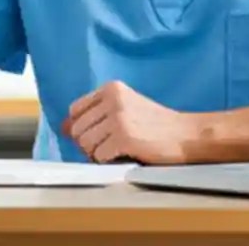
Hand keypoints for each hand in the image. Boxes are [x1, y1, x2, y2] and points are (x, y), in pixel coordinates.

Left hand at [61, 81, 202, 164]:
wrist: (185, 134)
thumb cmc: (155, 125)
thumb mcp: (125, 108)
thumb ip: (96, 115)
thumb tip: (62, 127)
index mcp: (112, 88)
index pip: (75, 110)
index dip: (82, 127)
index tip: (98, 135)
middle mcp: (113, 99)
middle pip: (77, 130)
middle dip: (89, 144)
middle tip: (111, 147)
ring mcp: (118, 118)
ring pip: (85, 144)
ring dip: (98, 154)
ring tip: (118, 151)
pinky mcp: (124, 137)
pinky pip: (99, 156)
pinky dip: (109, 161)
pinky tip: (125, 155)